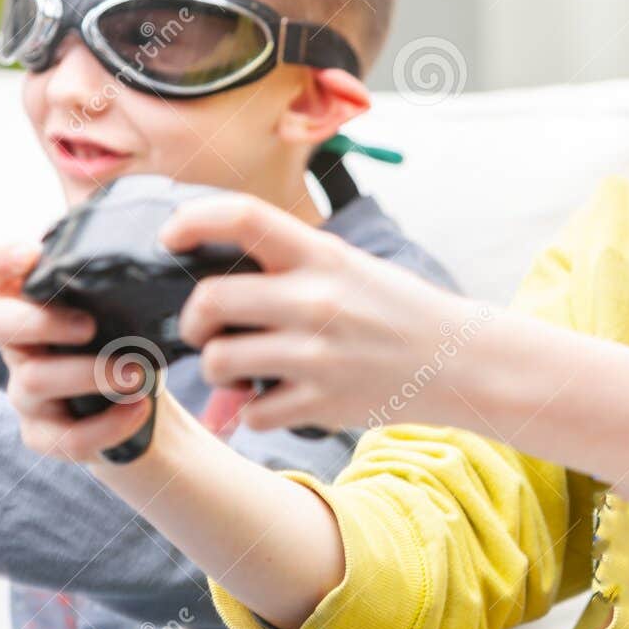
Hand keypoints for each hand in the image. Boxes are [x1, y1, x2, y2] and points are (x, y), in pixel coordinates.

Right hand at [0, 244, 153, 461]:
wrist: (146, 401)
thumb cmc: (130, 334)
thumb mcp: (128, 291)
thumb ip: (124, 259)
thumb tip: (168, 222)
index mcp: (31, 297)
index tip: (30, 255)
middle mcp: (18, 342)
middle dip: (38, 321)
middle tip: (89, 324)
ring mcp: (25, 390)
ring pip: (31, 382)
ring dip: (89, 375)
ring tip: (138, 373)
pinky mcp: (44, 434)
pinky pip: (59, 439)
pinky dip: (103, 426)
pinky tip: (137, 410)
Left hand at [165, 194, 486, 433]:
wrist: (460, 360)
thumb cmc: (394, 309)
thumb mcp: (345, 267)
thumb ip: (285, 271)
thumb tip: (215, 291)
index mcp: (320, 254)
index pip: (243, 216)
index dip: (193, 220)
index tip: (169, 235)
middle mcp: (315, 299)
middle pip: (211, 300)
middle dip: (194, 320)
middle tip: (204, 329)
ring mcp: (317, 354)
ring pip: (220, 361)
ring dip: (218, 369)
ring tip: (239, 369)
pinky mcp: (322, 402)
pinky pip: (254, 412)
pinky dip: (254, 412)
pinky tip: (274, 400)